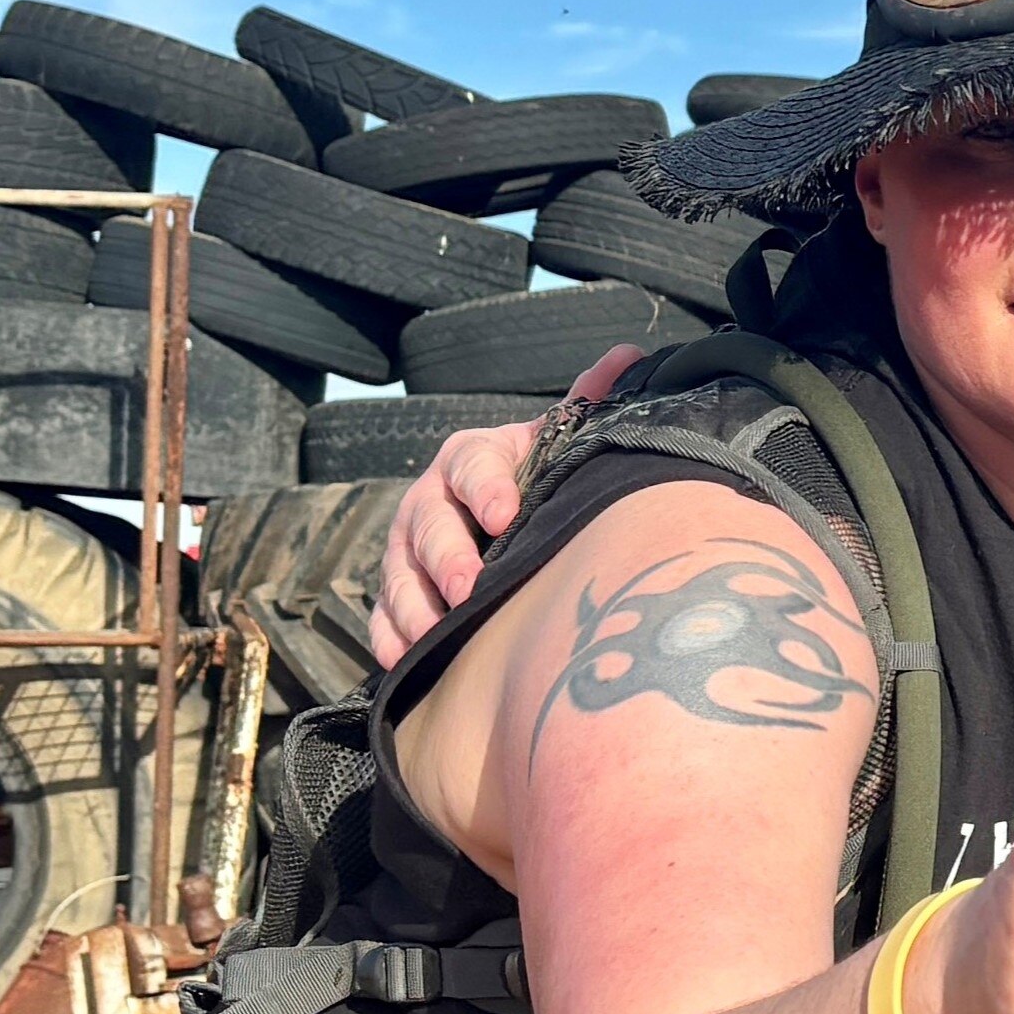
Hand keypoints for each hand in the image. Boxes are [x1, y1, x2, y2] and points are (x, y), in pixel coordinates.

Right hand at [366, 345, 643, 665]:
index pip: (471, 465)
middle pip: (429, 526)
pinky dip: (391, 637)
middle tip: (471, 587)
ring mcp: (409, 548)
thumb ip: (587, 404)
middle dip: (447, 557)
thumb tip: (629, 355)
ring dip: (415, 604)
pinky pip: (384, 615)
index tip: (506, 515)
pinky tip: (403, 658)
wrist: (507, 516)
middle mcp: (431, 500)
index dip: (486, 488)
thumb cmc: (538, 481)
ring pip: (400, 574)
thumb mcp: (558, 444)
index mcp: (472, 459)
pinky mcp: (400, 591)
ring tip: (438, 632)